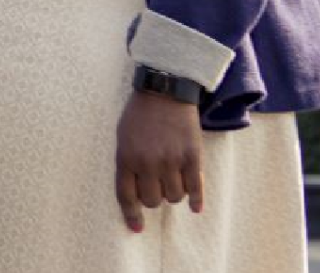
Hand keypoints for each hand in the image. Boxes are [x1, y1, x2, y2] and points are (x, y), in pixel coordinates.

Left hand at [115, 90, 204, 232]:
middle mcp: (148, 162)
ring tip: (173, 181)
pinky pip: (196, 188)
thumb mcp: (122, 137)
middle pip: (152, 201)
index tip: (136, 228)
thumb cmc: (139, 114)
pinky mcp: (192, 157)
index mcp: (126, 157)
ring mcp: (171, 160)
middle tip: (157, 187)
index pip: (126, 196)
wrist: (165, 91)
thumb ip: (127, 164)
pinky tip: (196, 206)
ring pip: (174, 197)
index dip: (131, 215)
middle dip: (154, 198)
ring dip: (174, 194)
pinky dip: (197, 200)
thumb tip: (135, 193)